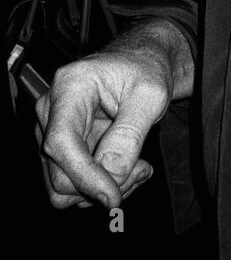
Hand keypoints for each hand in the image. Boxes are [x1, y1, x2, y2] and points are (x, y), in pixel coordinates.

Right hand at [34, 45, 172, 209]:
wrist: (141, 64)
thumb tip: (111, 174)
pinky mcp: (62, 149)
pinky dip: (102, 185)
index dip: (84, 176)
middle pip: (59, 175)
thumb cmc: (144, 69)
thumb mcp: (151, 95)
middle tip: (142, 169)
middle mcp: (51, 111)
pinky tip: (127, 167)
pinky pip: (74, 185)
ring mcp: (52, 132)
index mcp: (70, 86)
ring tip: (137, 167)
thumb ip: (130, 134)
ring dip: (105, 187)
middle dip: (104, 183)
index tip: (112, 196)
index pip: (60, 143)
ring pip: (65, 188)